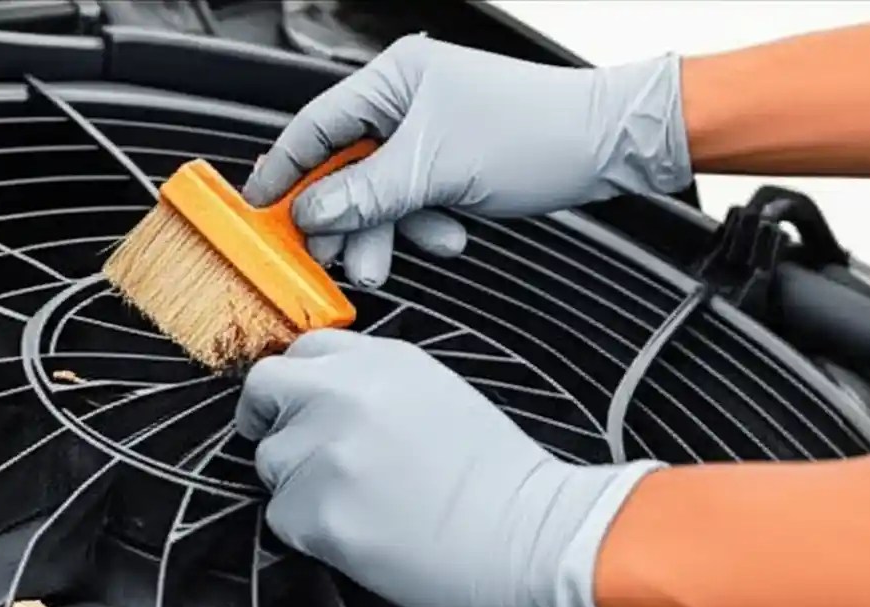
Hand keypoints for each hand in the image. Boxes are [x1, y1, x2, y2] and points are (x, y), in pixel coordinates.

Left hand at [235, 330, 661, 606]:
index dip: (294, 384)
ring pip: (271, 462)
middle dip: (268, 420)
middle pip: (264, 391)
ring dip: (298, 485)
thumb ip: (375, 384)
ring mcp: (327, 452)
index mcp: (380, 361)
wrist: (531, 539)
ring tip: (360, 505)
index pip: (302, 350)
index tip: (295, 409)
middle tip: (293, 453)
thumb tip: (324, 399)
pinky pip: (282, 518)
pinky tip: (362, 536)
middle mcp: (344, 394)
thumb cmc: (500, 479)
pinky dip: (309, 532)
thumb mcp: (439, 395)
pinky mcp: (318, 513)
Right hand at [242, 34, 691, 287]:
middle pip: (347, 168)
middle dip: (345, 220)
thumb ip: (364, 195)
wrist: (611, 146)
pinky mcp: (452, 161)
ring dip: (387, 232)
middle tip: (334, 258)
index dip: (284, 171)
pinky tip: (446, 238)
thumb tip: (311, 214)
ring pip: (382, 193)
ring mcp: (429, 132)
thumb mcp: (434, 169)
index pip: (315, 126)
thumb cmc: (536, 132)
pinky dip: (424, 225)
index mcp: (393, 79)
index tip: (258, 209)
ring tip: (388, 264)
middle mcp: (406, 100)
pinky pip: (416, 200)